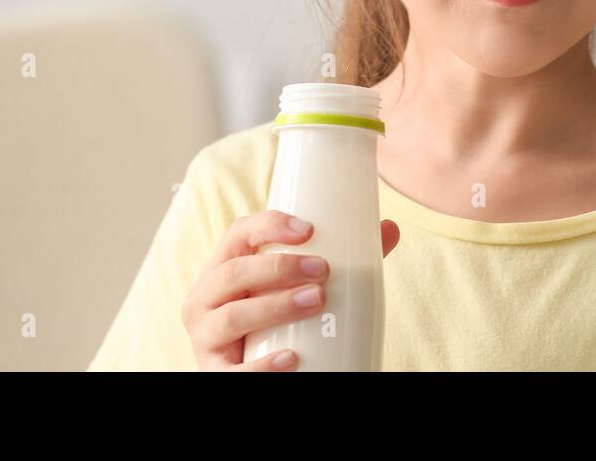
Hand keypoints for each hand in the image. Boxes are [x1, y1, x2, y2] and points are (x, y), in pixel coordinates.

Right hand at [182, 211, 399, 370]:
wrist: (246, 368)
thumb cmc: (275, 318)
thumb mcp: (294, 287)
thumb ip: (341, 262)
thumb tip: (390, 229)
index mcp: (224, 266)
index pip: (239, 233)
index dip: (269, 225)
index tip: (309, 228)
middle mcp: (205, 297)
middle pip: (233, 271)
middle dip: (278, 268)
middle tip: (322, 270)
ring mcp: (204, 335)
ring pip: (231, 316)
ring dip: (274, 306)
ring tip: (316, 301)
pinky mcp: (213, 372)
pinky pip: (231, 371)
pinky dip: (261, 366)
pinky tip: (291, 359)